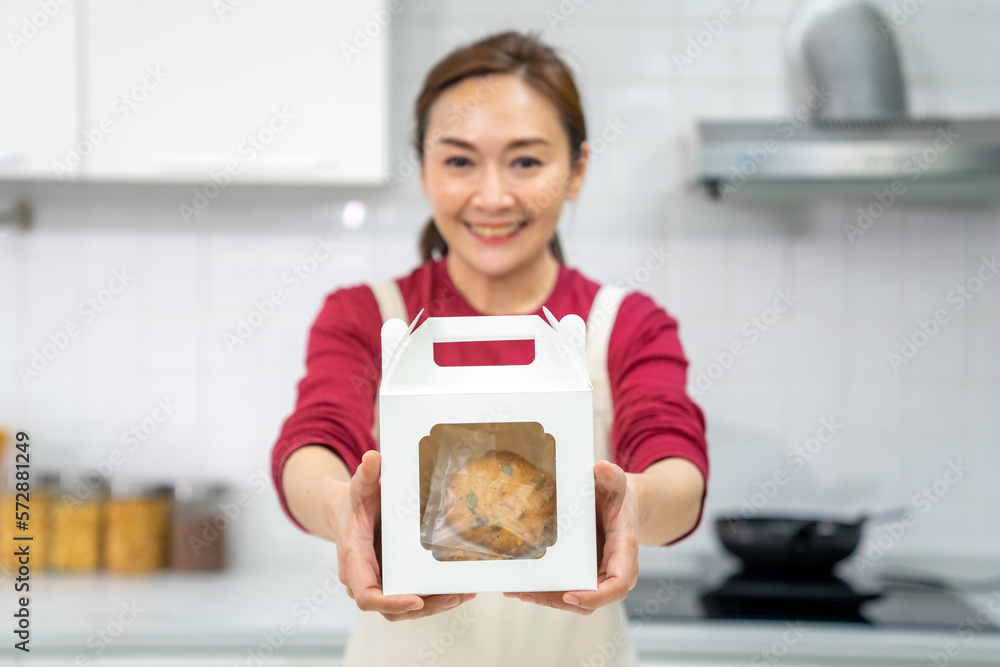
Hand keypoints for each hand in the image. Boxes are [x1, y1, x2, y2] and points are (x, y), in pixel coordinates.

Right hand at [331, 450, 475, 620]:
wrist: (347, 513)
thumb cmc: (355, 502)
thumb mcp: (360, 486)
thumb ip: (366, 474)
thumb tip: (372, 458)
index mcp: (354, 558)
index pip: (367, 593)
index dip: (390, 601)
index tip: (416, 600)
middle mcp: (363, 577)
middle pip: (389, 608)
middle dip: (423, 607)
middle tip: (453, 596)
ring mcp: (377, 581)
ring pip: (402, 608)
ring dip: (433, 605)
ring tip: (462, 594)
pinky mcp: (391, 580)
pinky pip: (410, 596)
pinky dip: (432, 597)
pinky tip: (457, 589)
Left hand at [503, 460, 638, 613]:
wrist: (620, 503)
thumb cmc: (618, 495)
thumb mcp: (617, 482)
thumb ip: (612, 476)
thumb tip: (601, 468)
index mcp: (624, 550)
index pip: (618, 584)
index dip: (596, 595)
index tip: (570, 595)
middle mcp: (613, 568)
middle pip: (590, 599)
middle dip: (558, 600)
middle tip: (527, 593)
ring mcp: (598, 573)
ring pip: (576, 599)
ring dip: (546, 598)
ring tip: (517, 591)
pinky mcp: (583, 572)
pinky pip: (566, 588)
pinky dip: (546, 589)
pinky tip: (521, 585)